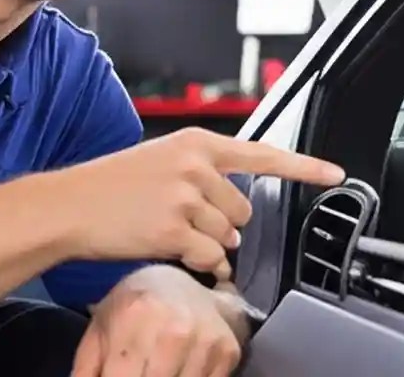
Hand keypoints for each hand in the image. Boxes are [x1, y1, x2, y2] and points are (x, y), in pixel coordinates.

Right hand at [50, 127, 343, 279]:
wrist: (69, 206)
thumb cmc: (109, 187)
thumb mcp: (159, 161)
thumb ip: (200, 175)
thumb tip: (233, 219)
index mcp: (194, 143)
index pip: (261, 154)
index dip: (304, 168)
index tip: (335, 174)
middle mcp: (194, 166)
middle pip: (242, 211)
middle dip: (221, 223)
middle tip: (181, 218)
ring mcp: (185, 198)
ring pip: (226, 237)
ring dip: (206, 244)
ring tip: (167, 229)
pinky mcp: (174, 230)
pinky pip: (209, 257)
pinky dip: (197, 262)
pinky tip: (170, 249)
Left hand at [71, 264, 239, 376]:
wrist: (189, 284)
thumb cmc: (137, 306)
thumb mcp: (103, 325)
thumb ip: (86, 365)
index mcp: (135, 317)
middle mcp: (173, 330)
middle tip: (134, 373)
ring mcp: (204, 343)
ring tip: (152, 370)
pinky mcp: (227, 354)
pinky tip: (175, 371)